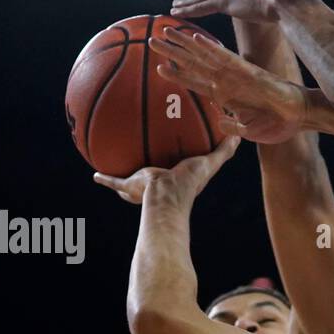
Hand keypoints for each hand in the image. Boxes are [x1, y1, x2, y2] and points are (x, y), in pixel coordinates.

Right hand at [93, 135, 240, 203]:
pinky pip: (113, 182)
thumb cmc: (188, 184)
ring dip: (124, 173)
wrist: (165, 198)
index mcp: (176, 177)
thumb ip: (223, 151)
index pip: (177, 167)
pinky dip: (104, 179)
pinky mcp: (128, 186)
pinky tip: (94, 174)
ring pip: (130, 178)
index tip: (177, 152)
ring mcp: (142, 186)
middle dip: (149, 164)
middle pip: (153, 171)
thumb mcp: (208, 164)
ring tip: (116, 161)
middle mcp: (158, 182)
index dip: (178, 159)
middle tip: (145, 153)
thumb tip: (238, 135)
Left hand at [151, 29, 308, 142]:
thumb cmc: (276, 124)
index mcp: (226, 95)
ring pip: (204, 56)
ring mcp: (236, 75)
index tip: (159, 66)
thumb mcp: (248, 130)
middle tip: (151, 40)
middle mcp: (227, 81)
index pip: (196, 82)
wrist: (298, 117)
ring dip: (184, 44)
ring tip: (164, 31)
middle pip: (194, 63)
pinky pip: (225, 58)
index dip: (178, 74)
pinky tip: (195, 38)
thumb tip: (217, 122)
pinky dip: (210, 48)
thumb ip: (231, 126)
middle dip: (173, 52)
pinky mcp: (247, 72)